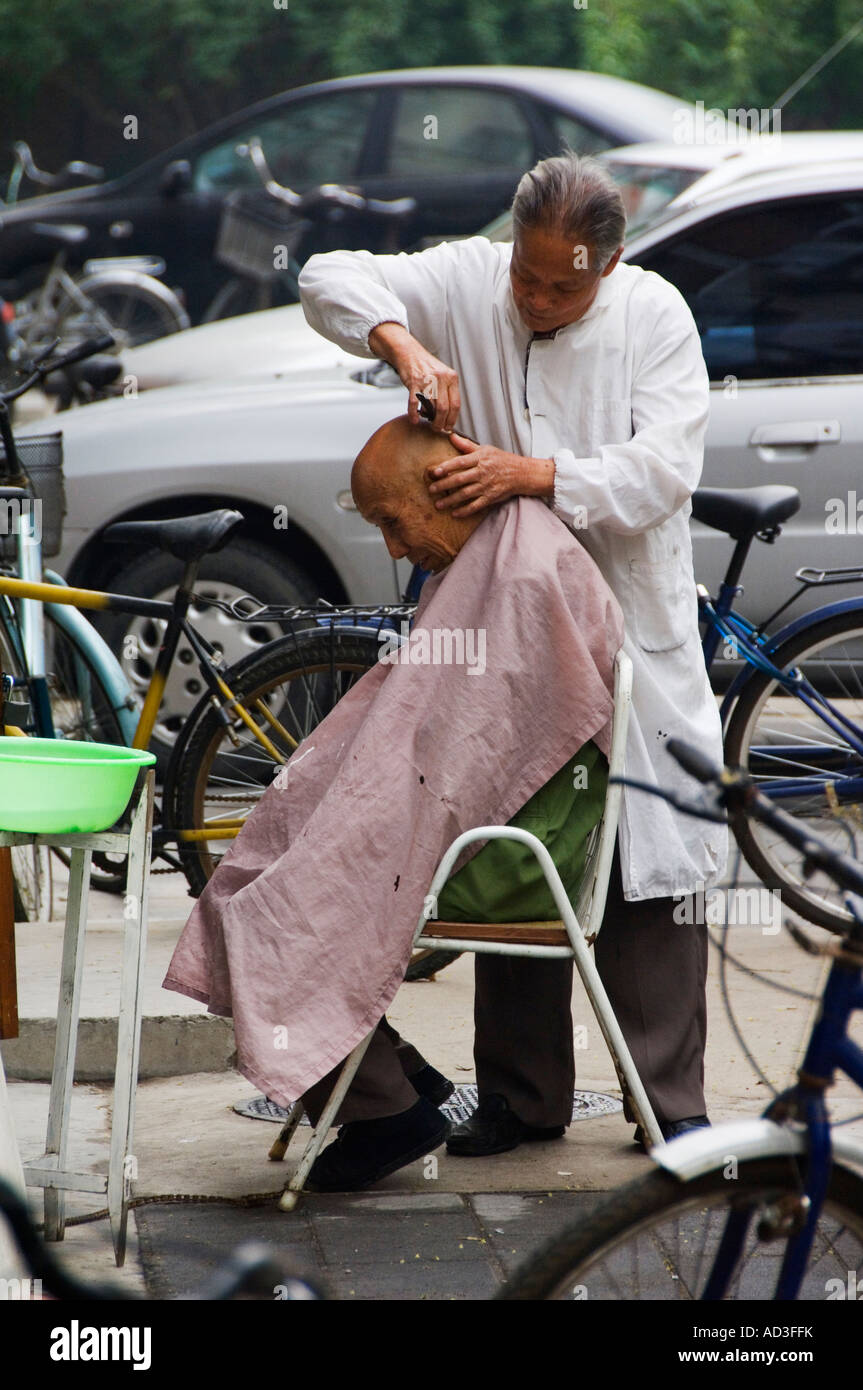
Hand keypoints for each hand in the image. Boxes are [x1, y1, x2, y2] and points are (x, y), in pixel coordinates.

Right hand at [368, 321, 459, 429]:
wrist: (410, 353)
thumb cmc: (426, 367)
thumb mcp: (443, 376)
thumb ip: (448, 392)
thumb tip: (450, 415)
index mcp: (451, 378)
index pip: (456, 404)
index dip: (452, 419)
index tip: (449, 426)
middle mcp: (441, 378)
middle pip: (444, 409)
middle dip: (441, 423)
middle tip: (437, 428)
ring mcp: (427, 381)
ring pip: (431, 408)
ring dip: (428, 419)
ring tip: (427, 422)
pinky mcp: (414, 383)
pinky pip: (414, 404)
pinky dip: (414, 414)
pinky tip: (414, 419)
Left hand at [427, 435, 554, 517]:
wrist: (521, 473)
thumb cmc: (501, 460)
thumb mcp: (485, 449)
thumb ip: (466, 445)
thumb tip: (451, 436)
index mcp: (480, 459)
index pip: (460, 462)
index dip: (446, 467)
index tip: (434, 472)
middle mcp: (483, 472)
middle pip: (460, 479)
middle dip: (444, 485)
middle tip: (431, 489)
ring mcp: (487, 486)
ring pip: (465, 494)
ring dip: (450, 500)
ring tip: (438, 504)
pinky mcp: (491, 497)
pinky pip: (476, 506)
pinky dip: (465, 510)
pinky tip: (454, 513)